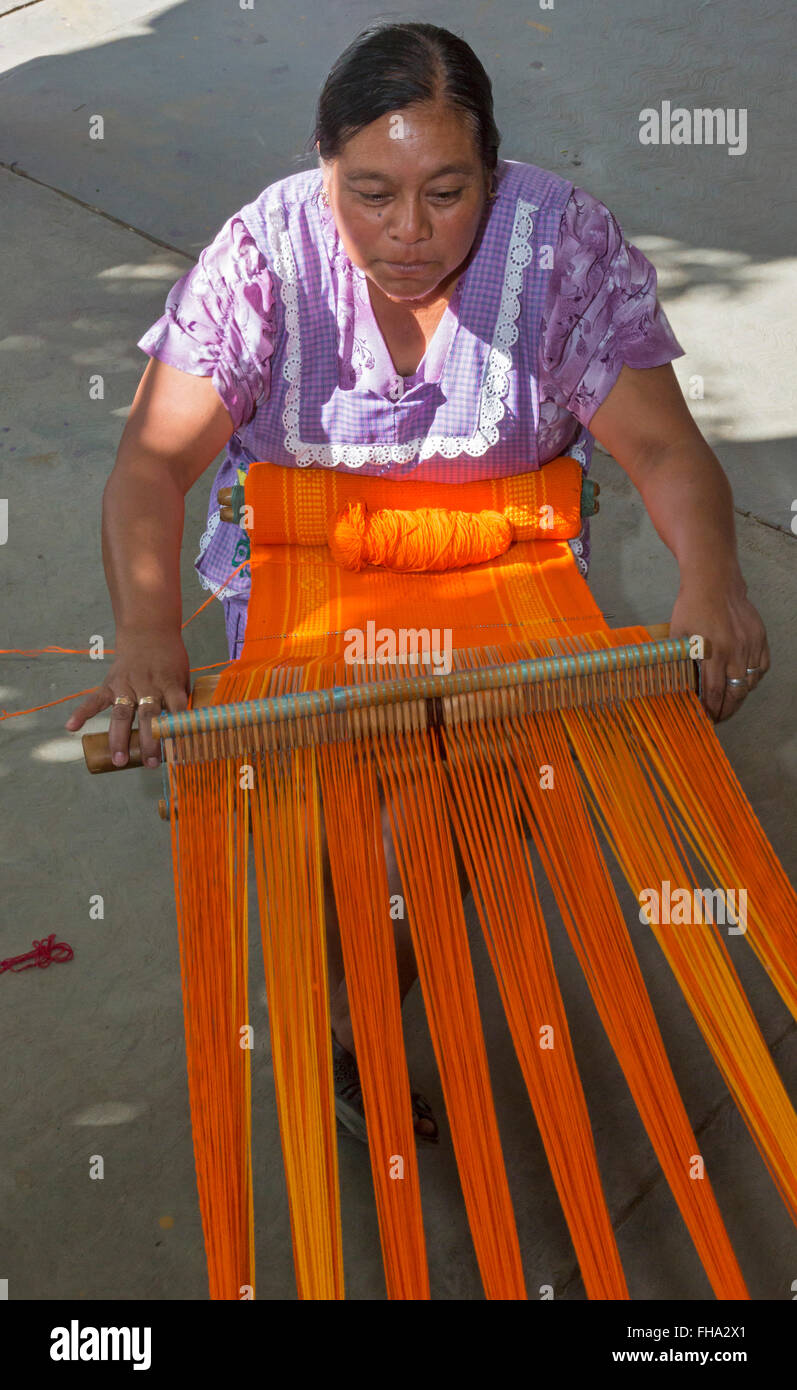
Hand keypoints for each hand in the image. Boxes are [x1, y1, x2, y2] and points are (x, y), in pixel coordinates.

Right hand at [65, 628, 189, 765]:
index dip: (178, 731)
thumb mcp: (183, 676)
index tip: (180, 753)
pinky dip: (82, 712)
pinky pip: (94, 700)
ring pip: (123, 714)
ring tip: (119, 760)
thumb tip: (187, 731)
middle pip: (149, 716)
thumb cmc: (169, 658)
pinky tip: (71, 727)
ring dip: (120, 738)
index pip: (176, 711)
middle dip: (149, 742)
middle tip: (150, 764)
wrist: (148, 630)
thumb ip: (182, 701)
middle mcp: (148, 686)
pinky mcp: (110, 683)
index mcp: (170, 685)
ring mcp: (126, 685)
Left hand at [669, 575, 769, 721]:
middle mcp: (733, 651)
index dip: (711, 709)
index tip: (707, 719)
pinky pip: (761, 667)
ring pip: (750, 682)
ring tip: (730, 702)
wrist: (714, 582)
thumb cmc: (691, 607)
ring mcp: (749, 645)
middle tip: (719, 716)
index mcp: (711, 652)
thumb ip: (679, 660)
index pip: (713, 692)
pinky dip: (753, 678)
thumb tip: (676, 683)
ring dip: (740, 695)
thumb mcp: (677, 634)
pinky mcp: (760, 637)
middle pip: (735, 693)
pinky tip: (743, 681)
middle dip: (727, 709)